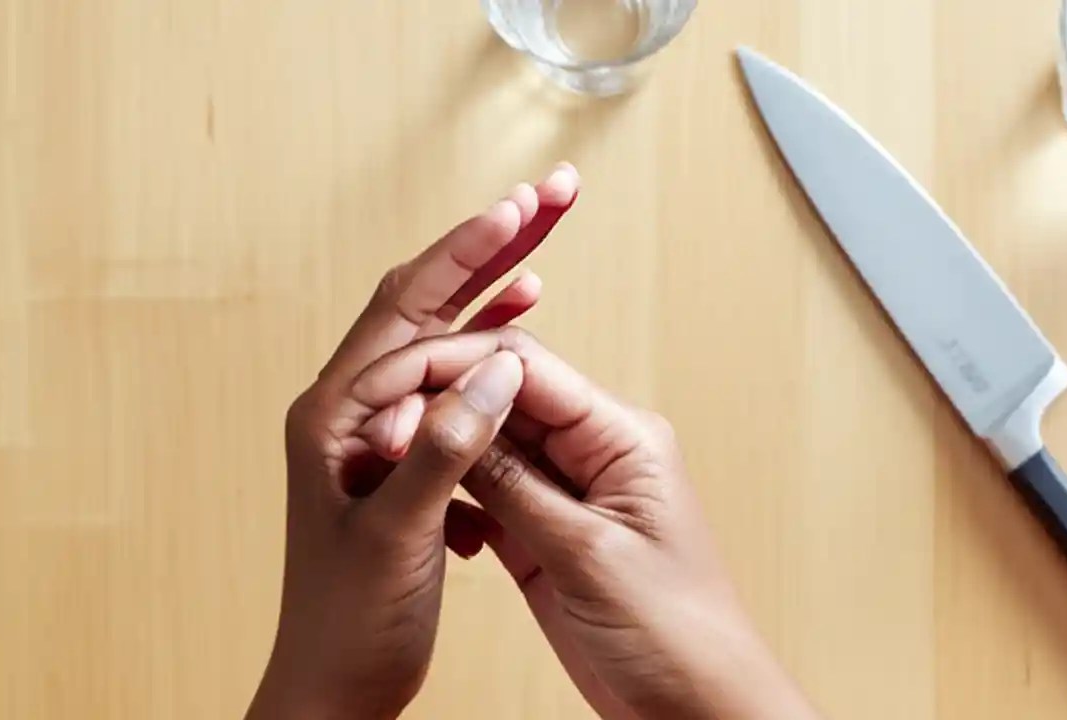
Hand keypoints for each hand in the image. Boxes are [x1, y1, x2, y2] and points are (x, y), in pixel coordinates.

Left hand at [246, 165, 579, 719]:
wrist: (334, 687)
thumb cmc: (347, 622)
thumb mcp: (395, 537)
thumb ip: (442, 451)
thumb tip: (495, 370)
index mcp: (334, 415)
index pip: (407, 308)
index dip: (470, 256)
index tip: (522, 212)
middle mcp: (349, 410)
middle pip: (424, 305)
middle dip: (487, 250)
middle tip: (544, 198)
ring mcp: (375, 432)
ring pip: (439, 343)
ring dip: (489, 298)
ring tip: (538, 256)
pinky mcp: (401, 459)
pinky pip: (448, 389)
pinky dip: (487, 361)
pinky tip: (519, 342)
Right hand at [352, 330, 820, 719]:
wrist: (695, 708)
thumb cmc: (674, 634)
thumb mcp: (587, 555)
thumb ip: (516, 484)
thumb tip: (454, 413)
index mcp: (621, 436)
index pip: (525, 368)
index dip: (454, 365)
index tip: (390, 380)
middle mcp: (592, 452)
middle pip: (499, 396)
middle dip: (435, 404)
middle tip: (372, 431)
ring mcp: (564, 493)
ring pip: (485, 444)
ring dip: (435, 448)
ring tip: (378, 460)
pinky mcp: (541, 535)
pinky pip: (484, 494)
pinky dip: (448, 495)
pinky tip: (415, 505)